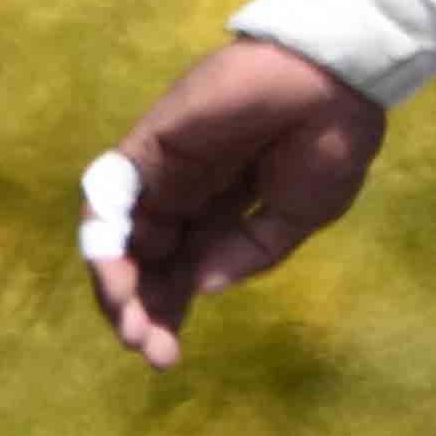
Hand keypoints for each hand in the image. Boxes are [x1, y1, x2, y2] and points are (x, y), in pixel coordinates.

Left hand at [83, 38, 387, 368]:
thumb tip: (197, 287)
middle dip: (138, 310)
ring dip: (115, 285)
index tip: (166, 357)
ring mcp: (162, 173)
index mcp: (224, 215)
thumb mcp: (303, 215)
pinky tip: (116, 275)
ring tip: (130, 323)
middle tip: (147, 350)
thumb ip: (250, 252)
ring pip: (116, 238)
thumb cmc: (333, 142)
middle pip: (142, 263)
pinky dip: (102, 237)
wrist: (333, 78)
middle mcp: (185, 197)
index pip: (179, 272)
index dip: (167, 314)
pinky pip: (107, 196)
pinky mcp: (147, 146)